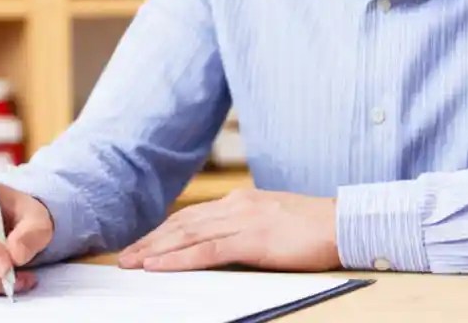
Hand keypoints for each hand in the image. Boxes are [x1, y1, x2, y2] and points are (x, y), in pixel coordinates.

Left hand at [117, 189, 340, 271]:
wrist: (343, 223)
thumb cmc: (313, 228)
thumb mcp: (271, 222)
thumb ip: (244, 229)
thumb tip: (221, 245)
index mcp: (240, 201)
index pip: (191, 217)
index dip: (162, 232)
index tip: (141, 245)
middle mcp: (236, 206)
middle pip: (182, 224)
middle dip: (150, 241)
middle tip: (124, 257)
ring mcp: (243, 220)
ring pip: (187, 236)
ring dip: (155, 250)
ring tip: (131, 262)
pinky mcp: (253, 239)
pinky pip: (207, 250)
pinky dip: (178, 259)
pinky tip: (158, 266)